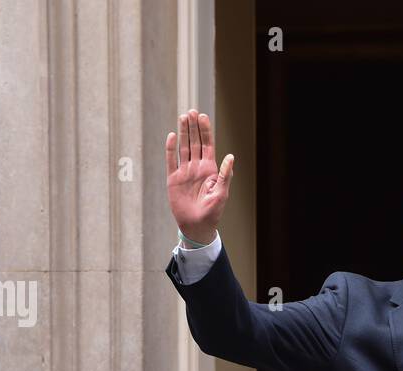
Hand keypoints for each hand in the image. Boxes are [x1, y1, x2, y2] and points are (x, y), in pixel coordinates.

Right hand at [165, 108, 233, 245]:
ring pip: (183, 148)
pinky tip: (172, 136)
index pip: (207, 145)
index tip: (202, 116)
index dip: (205, 131)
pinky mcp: (173, 179)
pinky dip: (171, 149)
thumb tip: (231, 157)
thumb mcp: (222, 193)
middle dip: (193, 127)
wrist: (196, 226)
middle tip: (191, 112)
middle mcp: (197, 167)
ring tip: (182, 117)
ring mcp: (184, 172)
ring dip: (183, 133)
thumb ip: (226, 175)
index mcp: (210, 169)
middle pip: (194, 143)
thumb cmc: (212, 211)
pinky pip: (171, 160)